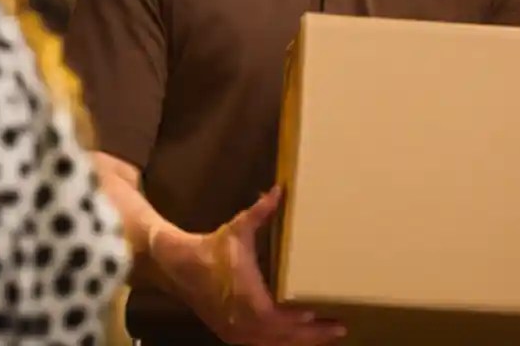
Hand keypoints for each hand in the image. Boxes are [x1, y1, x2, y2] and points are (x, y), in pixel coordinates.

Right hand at [152, 186, 345, 345]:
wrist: (179, 267)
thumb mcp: (238, 229)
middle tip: (340, 330)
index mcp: (244, 295)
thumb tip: (279, 189)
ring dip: (300, 341)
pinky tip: (301, 339)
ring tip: (327, 336)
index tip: (315, 315)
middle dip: (311, 335)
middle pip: (280, 336)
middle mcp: (240, 318)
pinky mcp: (231, 334)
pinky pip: (262, 344)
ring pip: (272, 343)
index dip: (294, 320)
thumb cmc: (213, 248)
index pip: (272, 316)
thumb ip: (260, 211)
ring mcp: (235, 330)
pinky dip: (283, 342)